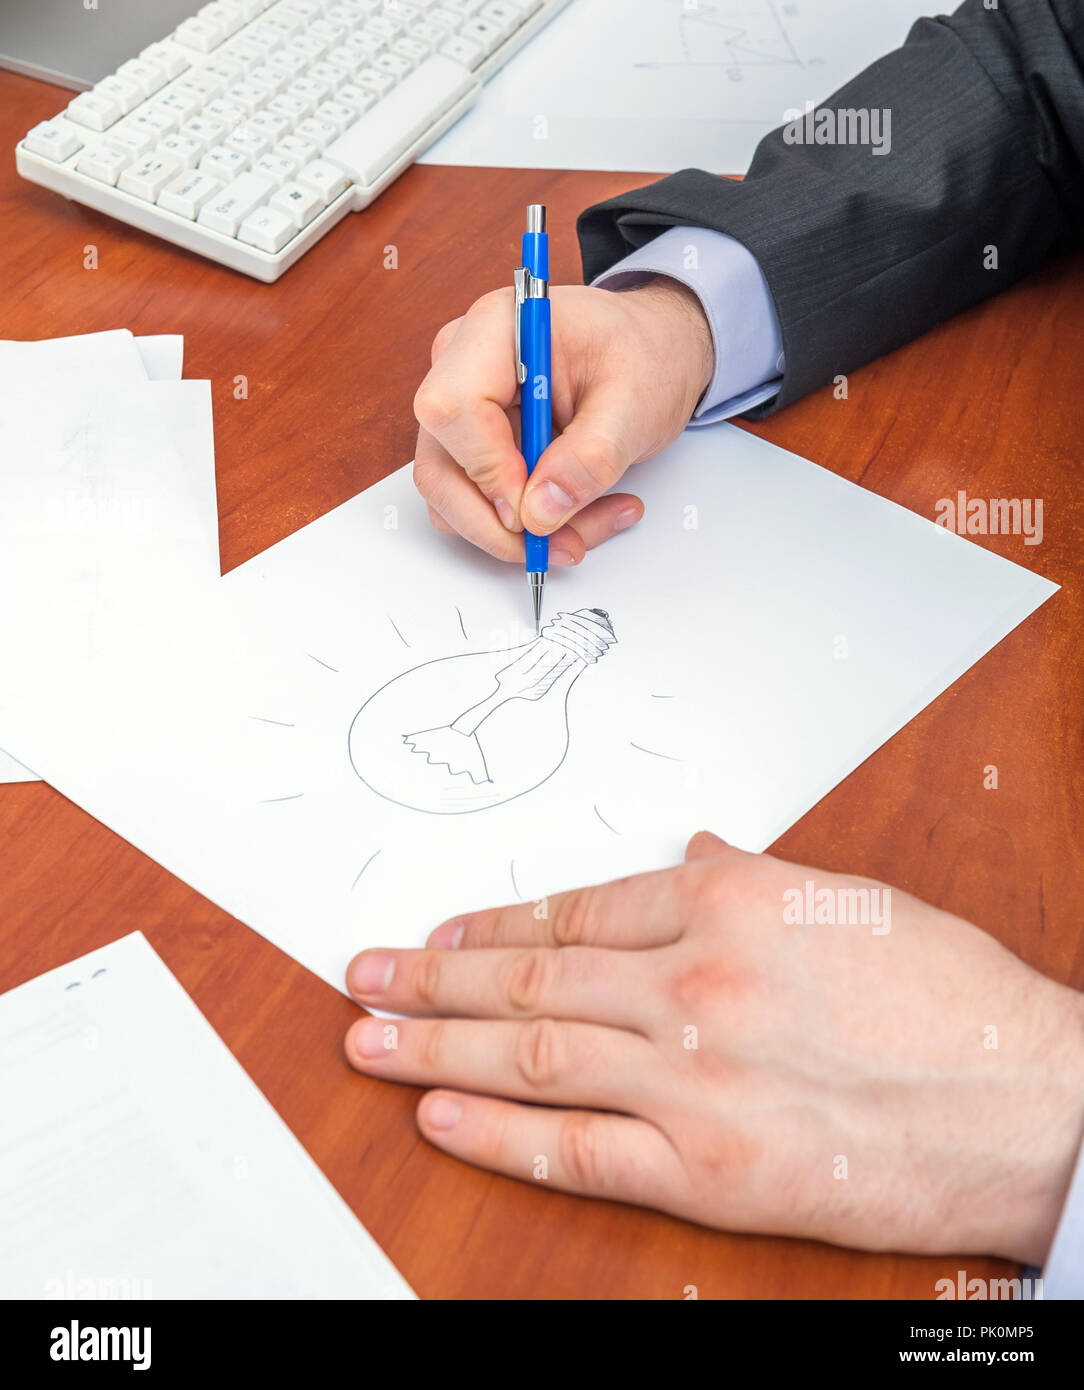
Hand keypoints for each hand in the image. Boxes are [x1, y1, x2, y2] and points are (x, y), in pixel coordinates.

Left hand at [345, 833, 1083, 1262]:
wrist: (1028, 1101)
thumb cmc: (949, 996)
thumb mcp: (849, 899)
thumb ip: (752, 878)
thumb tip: (692, 854)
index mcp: (727, 906)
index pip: (579, 909)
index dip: (498, 922)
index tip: (444, 931)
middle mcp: (694, 983)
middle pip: (532, 973)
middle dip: (433, 976)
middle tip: (362, 974)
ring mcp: (693, 1079)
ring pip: (532, 1050)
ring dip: (436, 1044)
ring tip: (367, 1039)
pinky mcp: (709, 1170)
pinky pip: (578, 1148)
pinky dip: (497, 1131)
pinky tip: (439, 1114)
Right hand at [412, 279, 713, 563]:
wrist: (650, 353)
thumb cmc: (642, 356)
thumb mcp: (635, 403)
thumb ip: (591, 456)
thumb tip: (540, 512)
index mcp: (495, 330)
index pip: (453, 409)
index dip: (489, 471)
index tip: (535, 508)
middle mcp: (462, 368)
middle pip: (440, 467)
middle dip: (501, 524)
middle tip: (566, 543)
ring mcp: (461, 412)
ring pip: (453, 499)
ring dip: (518, 534)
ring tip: (590, 526)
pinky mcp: (471, 448)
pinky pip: (475, 506)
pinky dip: (524, 529)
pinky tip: (578, 516)